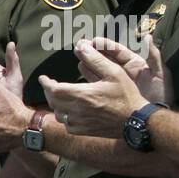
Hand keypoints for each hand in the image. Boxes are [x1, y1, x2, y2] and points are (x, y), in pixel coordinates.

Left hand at [38, 37, 168, 138]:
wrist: (135, 121)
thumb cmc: (126, 95)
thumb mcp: (114, 72)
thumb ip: (96, 59)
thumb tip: (81, 46)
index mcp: (82, 95)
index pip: (54, 89)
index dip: (46, 83)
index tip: (43, 78)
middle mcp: (77, 110)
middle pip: (53, 101)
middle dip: (49, 92)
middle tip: (50, 85)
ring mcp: (79, 123)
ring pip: (58, 113)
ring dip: (56, 104)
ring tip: (58, 96)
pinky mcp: (84, 131)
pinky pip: (66, 124)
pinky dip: (64, 116)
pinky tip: (69, 111)